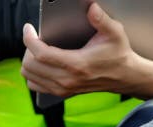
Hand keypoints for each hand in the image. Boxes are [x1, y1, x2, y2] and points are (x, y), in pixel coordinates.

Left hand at [21, 3, 146, 97]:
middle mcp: (67, 79)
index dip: (29, 39)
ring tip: (37, 49)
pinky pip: (35, 85)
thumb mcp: (114, 33)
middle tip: (35, 37)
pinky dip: (33, 74)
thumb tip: (92, 7)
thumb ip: (101, 19)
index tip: (28, 28)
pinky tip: (41, 63)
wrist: (124, 77)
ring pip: (30, 76)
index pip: (41, 54)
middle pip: (31, 66)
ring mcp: (63, 88)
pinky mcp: (62, 92)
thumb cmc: (118, 54)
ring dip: (29, 61)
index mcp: (77, 64)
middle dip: (28, 48)